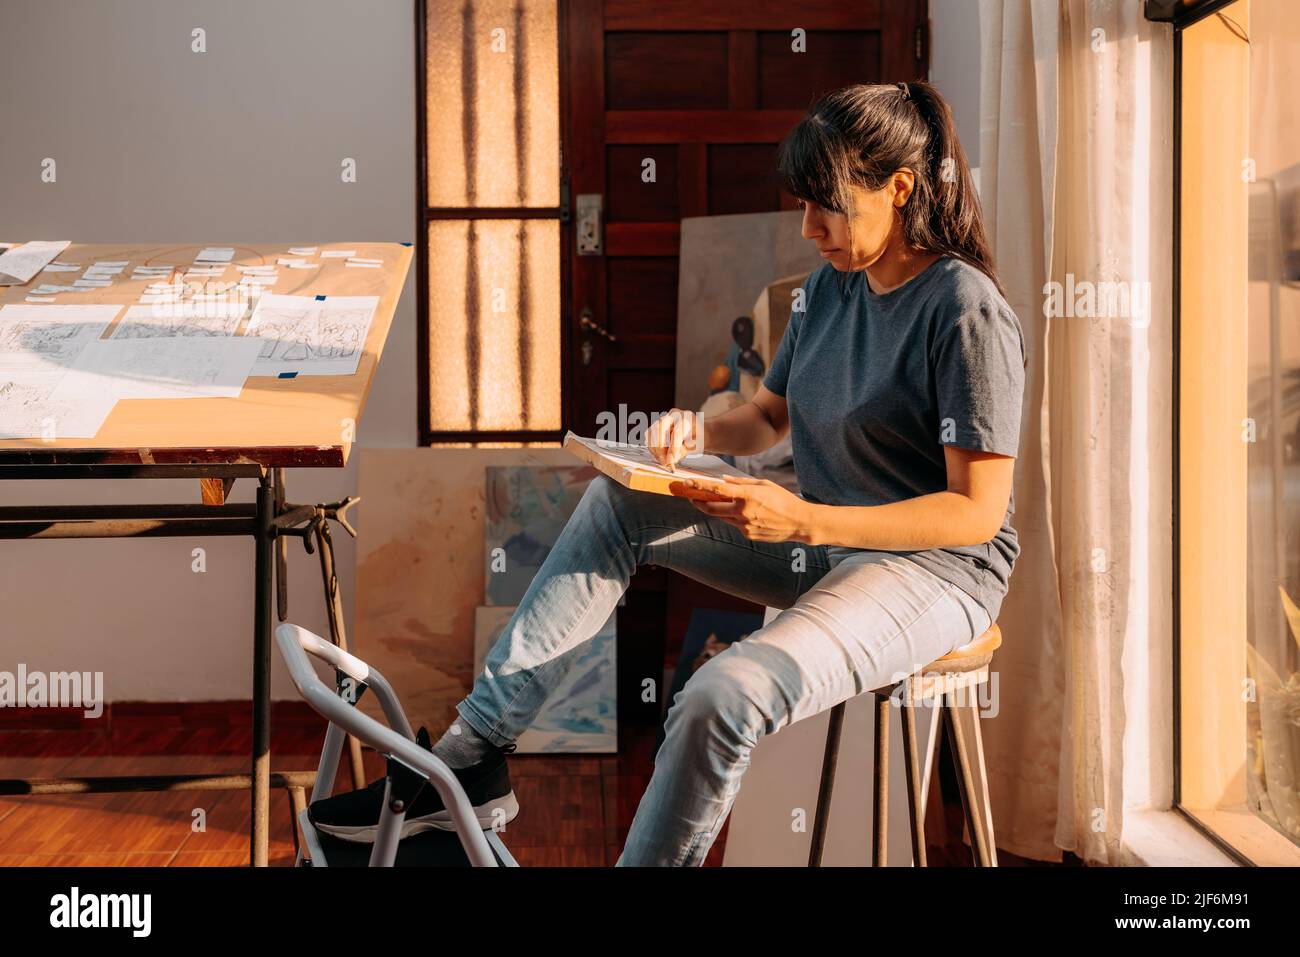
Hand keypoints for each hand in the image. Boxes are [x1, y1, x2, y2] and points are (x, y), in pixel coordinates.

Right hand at [645, 408, 705, 470]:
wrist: (698, 433)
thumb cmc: (699, 438)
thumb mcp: (698, 445)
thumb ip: (685, 451)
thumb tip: (672, 458)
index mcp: (687, 417)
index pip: (677, 432)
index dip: (673, 448)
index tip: (671, 461)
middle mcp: (674, 415)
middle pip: (660, 428)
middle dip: (660, 447)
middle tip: (664, 461)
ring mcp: (664, 419)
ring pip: (651, 432)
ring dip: (654, 449)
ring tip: (662, 460)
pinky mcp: (657, 425)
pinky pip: (648, 436)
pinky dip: (651, 447)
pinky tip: (659, 456)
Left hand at [682, 474, 817, 543]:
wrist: (798, 522)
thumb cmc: (783, 499)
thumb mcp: (764, 484)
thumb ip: (741, 482)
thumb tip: (723, 480)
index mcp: (747, 495)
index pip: (717, 490)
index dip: (699, 486)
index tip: (687, 483)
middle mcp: (743, 511)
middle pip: (711, 508)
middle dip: (699, 502)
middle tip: (692, 497)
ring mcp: (744, 525)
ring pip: (722, 517)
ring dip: (717, 510)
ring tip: (718, 503)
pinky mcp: (748, 535)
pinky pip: (735, 525)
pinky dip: (735, 518)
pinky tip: (747, 514)